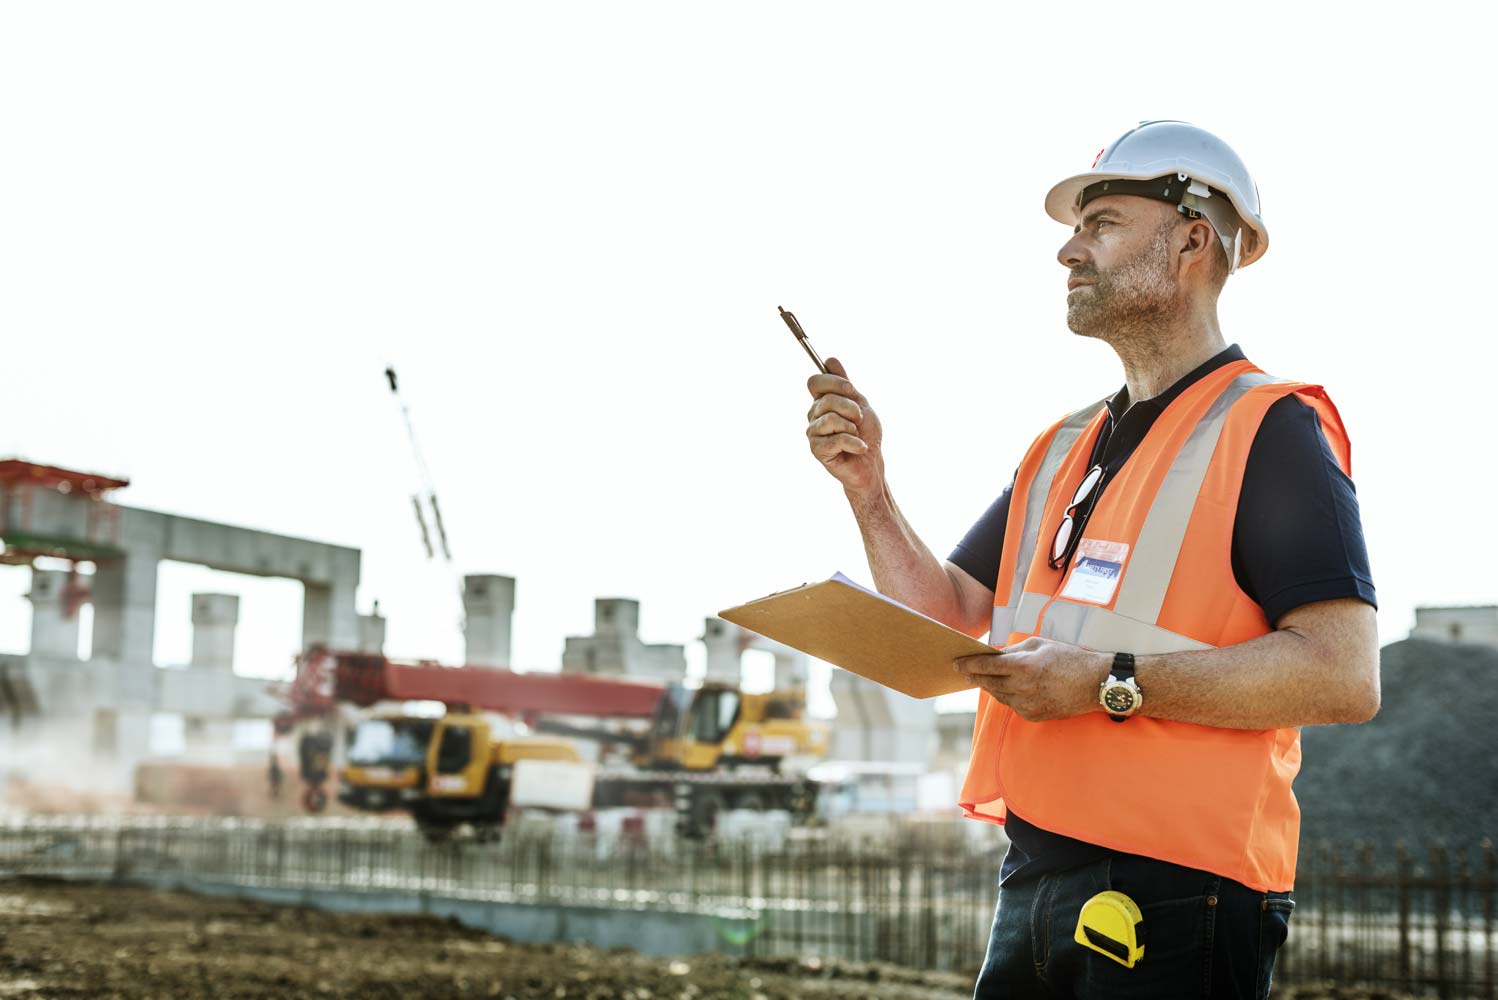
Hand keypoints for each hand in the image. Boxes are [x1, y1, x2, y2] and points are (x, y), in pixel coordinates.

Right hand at [806, 358, 884, 497]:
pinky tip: (860, 448)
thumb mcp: (859, 403)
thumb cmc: (866, 433)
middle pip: (827, 400)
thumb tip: (830, 360)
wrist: (871, 462)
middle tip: (860, 421)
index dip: (833, 382)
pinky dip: (855, 443)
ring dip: (852, 428)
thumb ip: (844, 384)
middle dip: (851, 409)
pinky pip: (836, 439)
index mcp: (821, 402)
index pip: (815, 382)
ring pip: (831, 419)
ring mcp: (813, 433)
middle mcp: (813, 416)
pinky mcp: (817, 450)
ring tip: (857, 435)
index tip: (851, 389)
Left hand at [954, 636, 1111, 721]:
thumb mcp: (1039, 645)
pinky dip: (1008, 696)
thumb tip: (993, 655)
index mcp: (1023, 666)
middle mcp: (1023, 688)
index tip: (956, 664)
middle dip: (975, 676)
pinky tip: (1009, 688)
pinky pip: (1012, 705)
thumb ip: (1013, 650)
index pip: (986, 666)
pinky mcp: (1033, 716)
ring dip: (991, 686)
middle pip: (989, 683)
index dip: (968, 665)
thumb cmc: (1069, 658)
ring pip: (999, 695)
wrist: (1095, 684)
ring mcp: (1028, 705)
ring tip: (984, 678)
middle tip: (964, 671)